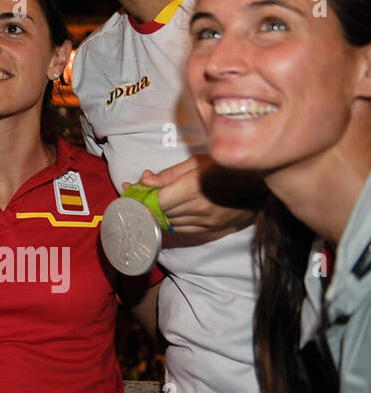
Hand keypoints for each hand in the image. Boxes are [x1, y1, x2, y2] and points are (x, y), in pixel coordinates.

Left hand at [129, 154, 263, 233]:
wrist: (263, 184)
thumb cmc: (228, 166)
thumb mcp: (198, 161)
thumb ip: (169, 174)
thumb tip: (145, 181)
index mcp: (191, 190)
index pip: (155, 202)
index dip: (140, 199)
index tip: (129, 193)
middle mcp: (198, 210)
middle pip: (161, 214)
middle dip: (146, 206)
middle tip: (135, 195)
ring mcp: (207, 223)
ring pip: (172, 224)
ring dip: (158, 216)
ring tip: (149, 204)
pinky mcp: (214, 230)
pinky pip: (186, 231)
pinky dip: (174, 223)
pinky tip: (169, 213)